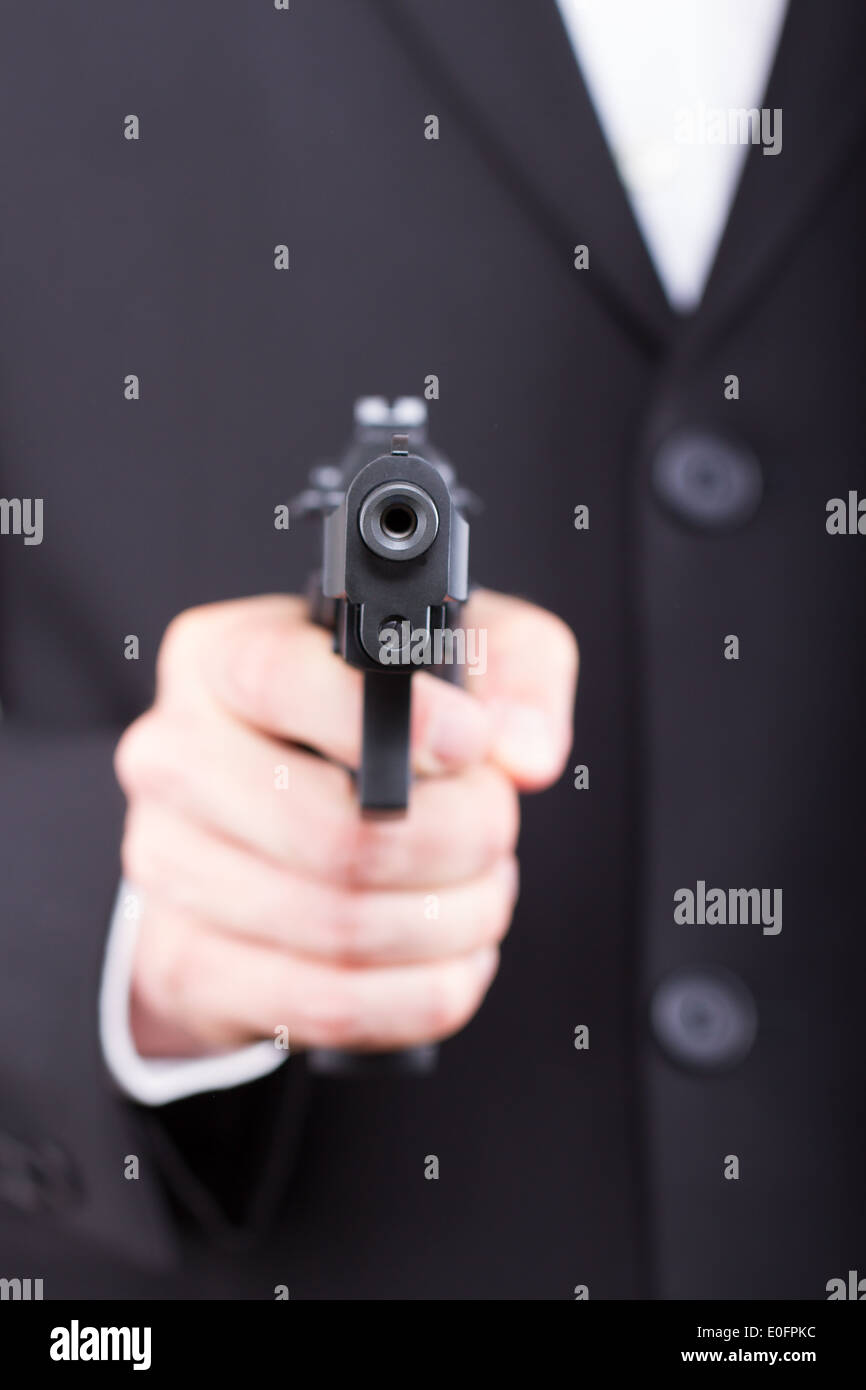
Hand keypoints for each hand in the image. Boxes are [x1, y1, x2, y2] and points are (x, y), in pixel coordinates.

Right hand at [113, 590, 576, 1056]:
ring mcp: (167, 867)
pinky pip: (328, 1004)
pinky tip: (454, 958)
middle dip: (457, 841)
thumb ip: (516, 668)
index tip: (474, 745)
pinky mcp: (187, 965)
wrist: (259, 827)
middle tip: (496, 833)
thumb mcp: (453, 656)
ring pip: (340, 927)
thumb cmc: (366, 727)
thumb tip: (525, 751)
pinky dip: (422, 992)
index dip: (397, 722)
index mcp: (219, 659)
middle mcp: (173, 756)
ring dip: (452, 921)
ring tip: (482, 892)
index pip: (281, 679)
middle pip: (331, 829)